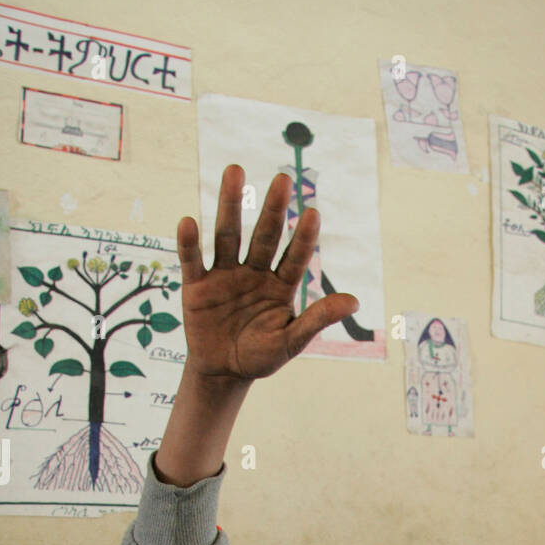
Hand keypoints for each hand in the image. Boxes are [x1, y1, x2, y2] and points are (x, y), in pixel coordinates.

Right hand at [176, 164, 358, 381]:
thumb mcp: (291, 342)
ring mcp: (224, 276)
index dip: (303, 238)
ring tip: (235, 171)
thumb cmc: (261, 357)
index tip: (313, 213)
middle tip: (282, 179)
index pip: (294, 257)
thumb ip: (317, 320)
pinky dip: (190, 243)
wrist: (223, 373)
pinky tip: (189, 222)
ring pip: (228, 236)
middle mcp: (254, 272)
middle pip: (264, 236)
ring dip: (230, 205)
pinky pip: (193, 261)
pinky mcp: (197, 286)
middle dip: (272, 208)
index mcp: (280, 285)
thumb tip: (354, 301)